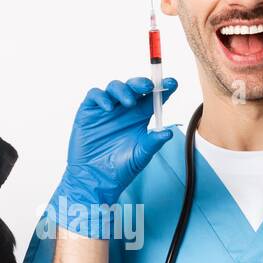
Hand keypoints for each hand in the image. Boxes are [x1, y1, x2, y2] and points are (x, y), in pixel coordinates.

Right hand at [51, 77, 177, 236]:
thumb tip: (169, 132)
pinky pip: (95, 96)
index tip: (173, 83)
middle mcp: (124, 109)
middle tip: (149, 86)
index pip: (153, 98)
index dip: (164, 88)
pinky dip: (102, 97)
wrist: (96, 179)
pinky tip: (109, 108)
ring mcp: (106, 109)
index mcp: (140, 117)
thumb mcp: (141, 155)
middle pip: (135, 87)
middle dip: (143, 83)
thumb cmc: (121, 168)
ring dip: (123, 90)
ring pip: (115, 87)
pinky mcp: (89, 111)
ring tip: (129, 102)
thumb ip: (153, 142)